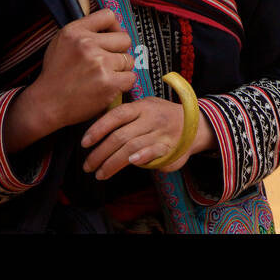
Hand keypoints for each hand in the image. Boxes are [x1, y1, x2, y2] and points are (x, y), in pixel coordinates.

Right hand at [24, 9, 136, 131]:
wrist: (46, 105)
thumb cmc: (56, 75)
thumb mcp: (61, 43)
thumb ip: (84, 32)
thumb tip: (112, 26)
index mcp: (74, 31)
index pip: (108, 15)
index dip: (114, 27)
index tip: (111, 37)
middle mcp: (87, 44)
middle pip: (125, 39)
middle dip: (120, 51)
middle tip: (108, 62)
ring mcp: (99, 63)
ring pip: (129, 60)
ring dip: (121, 69)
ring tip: (104, 76)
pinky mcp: (109, 82)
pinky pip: (131, 77)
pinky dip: (123, 84)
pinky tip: (109, 87)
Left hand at [80, 96, 215, 178]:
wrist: (194, 124)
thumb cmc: (162, 116)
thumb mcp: (146, 107)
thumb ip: (126, 116)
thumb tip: (97, 129)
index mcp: (142, 106)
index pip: (116, 115)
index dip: (98, 128)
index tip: (84, 143)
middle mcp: (151, 118)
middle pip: (120, 136)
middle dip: (100, 153)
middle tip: (88, 165)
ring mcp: (161, 132)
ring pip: (132, 147)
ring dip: (112, 162)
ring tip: (100, 173)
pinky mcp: (170, 147)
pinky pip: (155, 152)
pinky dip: (143, 156)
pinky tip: (132, 162)